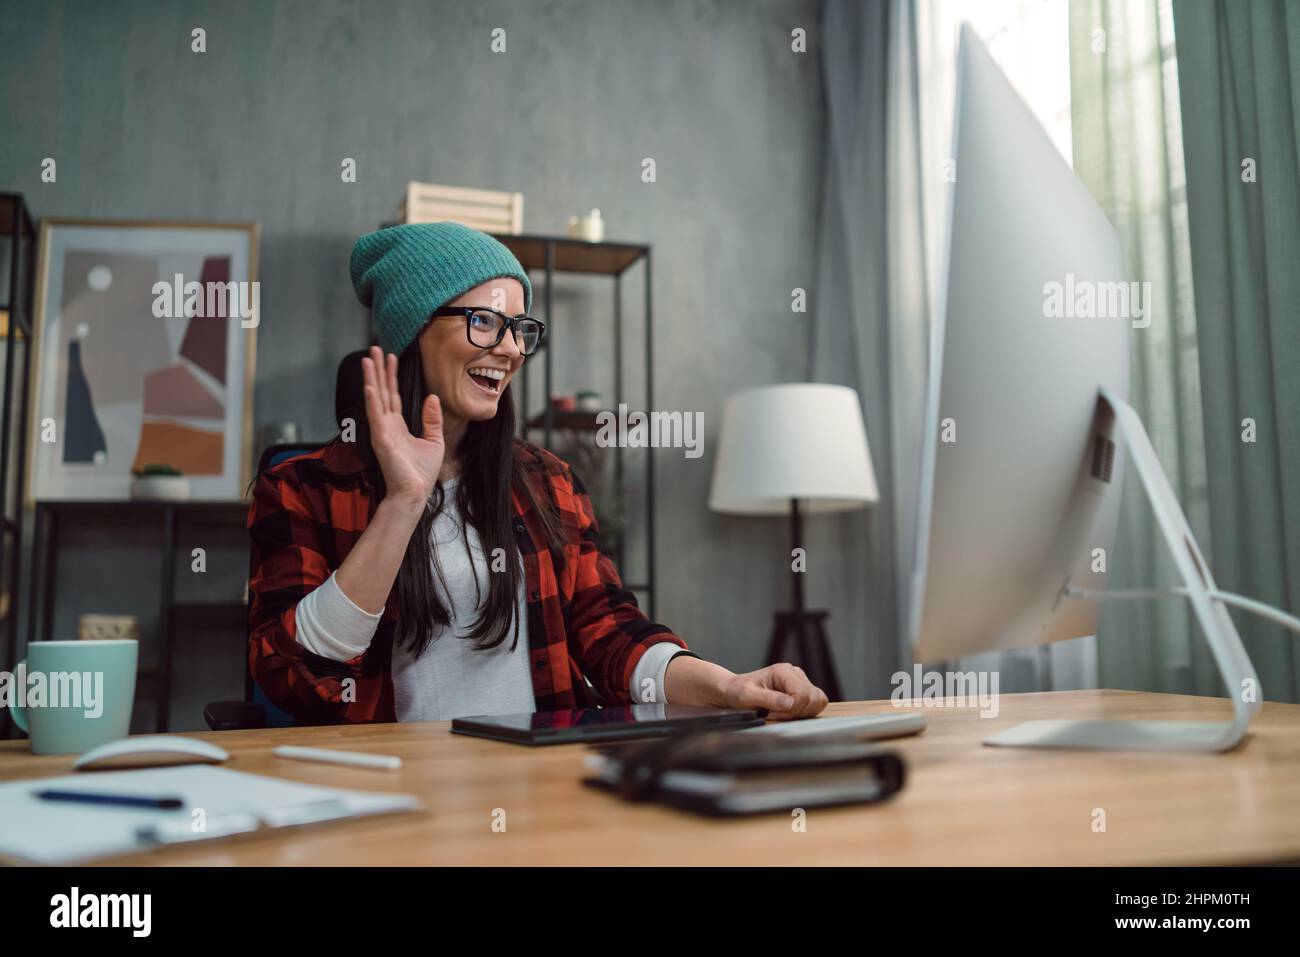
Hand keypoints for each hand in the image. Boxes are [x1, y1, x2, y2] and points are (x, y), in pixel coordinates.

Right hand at [361, 345, 443, 509]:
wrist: (415, 492)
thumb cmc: (422, 472)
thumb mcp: (434, 441)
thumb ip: (432, 419)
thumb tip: (432, 398)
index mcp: (398, 425)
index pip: (393, 394)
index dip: (391, 375)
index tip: (391, 356)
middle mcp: (387, 424)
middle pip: (381, 391)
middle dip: (378, 369)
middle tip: (374, 349)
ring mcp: (382, 430)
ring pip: (375, 398)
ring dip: (372, 378)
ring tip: (369, 358)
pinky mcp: (381, 439)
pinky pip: (375, 415)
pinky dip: (372, 400)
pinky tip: (370, 386)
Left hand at [721, 663, 828, 720]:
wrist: (735, 691)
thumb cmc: (739, 692)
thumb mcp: (748, 696)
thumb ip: (769, 699)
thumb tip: (790, 703)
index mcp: (783, 671)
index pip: (802, 693)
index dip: (790, 709)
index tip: (771, 713)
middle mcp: (795, 673)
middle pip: (813, 698)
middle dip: (795, 712)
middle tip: (774, 714)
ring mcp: (801, 682)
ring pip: (818, 701)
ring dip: (801, 713)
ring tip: (780, 713)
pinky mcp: (803, 691)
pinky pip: (816, 704)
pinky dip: (805, 713)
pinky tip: (788, 713)